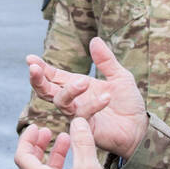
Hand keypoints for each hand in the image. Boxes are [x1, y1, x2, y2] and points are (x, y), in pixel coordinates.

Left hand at [15, 118, 111, 168]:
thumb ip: (82, 141)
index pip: (22, 157)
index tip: (36, 127)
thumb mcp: (88, 165)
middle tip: (46, 130)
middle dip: (38, 144)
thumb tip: (77, 121)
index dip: (26, 139)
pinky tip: (74, 156)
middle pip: (31, 163)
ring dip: (52, 152)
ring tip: (65, 138)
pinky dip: (60, 163)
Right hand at [26, 38, 148, 159]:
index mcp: (76, 86)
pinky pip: (84, 114)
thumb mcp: (119, 76)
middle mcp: (72, 100)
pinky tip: (106, 96)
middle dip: (38, 79)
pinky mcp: (86, 128)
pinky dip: (93, 104)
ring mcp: (77, 115)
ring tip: (84, 81)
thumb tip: (94, 39)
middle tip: (34, 68)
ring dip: (69, 90)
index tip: (30, 58)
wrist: (139, 126)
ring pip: (61, 102)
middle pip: (46, 91)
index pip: (52, 76)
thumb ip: (106, 60)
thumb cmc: (127, 102)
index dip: (40, 68)